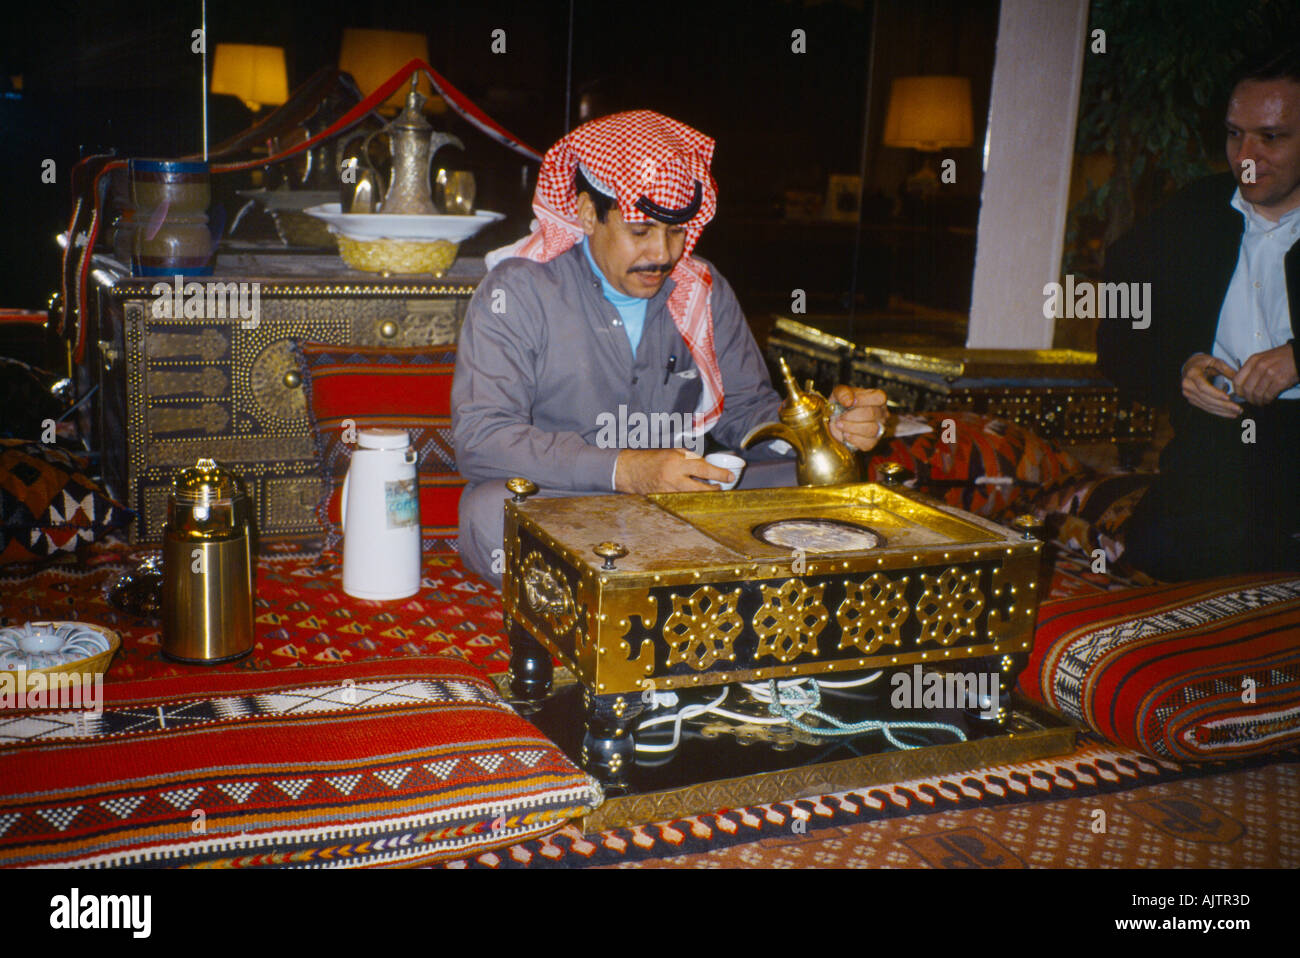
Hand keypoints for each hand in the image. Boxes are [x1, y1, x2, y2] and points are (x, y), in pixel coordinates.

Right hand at [614, 448, 733, 493]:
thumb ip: (690, 458)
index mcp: (676, 462)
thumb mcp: (673, 452)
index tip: (729, 476)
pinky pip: (682, 502)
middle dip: (714, 489)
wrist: (631, 470)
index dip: (719, 473)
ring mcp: (668, 492)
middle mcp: (673, 478)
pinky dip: (690, 500)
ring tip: (709, 491)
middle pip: (701, 488)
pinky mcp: (664, 500)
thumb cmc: (653, 458)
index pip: (703, 468)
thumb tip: (707, 466)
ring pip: (693, 498)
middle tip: (720, 487)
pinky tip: (694, 497)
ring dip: (703, 495)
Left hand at [828, 385, 889, 450]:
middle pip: (872, 414)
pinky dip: (853, 439)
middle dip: (851, 416)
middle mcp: (881, 413)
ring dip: (851, 427)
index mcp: (876, 398)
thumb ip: (843, 392)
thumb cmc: (841, 405)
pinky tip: (845, 434)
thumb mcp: (839, 393)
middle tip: (839, 417)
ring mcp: (879, 429)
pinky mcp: (872, 442)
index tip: (848, 403)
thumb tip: (849, 401)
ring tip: (840, 425)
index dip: (863, 400)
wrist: (835, 421)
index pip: (879, 397)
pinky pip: (867, 444)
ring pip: (871, 430)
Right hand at [1180, 352, 1243, 418]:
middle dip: (1223, 405)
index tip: (1228, 398)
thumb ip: (1225, 368)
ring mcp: (1189, 394)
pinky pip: (1206, 408)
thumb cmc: (1203, 363)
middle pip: (1206, 398)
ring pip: (1206, 405)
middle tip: (1238, 409)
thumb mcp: (1214, 361)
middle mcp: (1188, 386)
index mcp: (1192, 374)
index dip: (1215, 393)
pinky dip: (1218, 411)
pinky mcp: (1192, 400)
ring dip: (1222, 410)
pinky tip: (1229, 413)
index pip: (1203, 386)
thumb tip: (1238, 377)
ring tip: (1236, 412)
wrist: (1190, 367)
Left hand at [1233, 344, 1298, 405]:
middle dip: (1248, 398)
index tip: (1241, 395)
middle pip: (1246, 389)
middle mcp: (1260, 366)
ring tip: (1260, 402)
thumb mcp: (1261, 359)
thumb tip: (1240, 385)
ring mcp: (1270, 374)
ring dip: (1257, 401)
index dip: (1237, 391)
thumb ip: (1250, 370)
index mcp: (1253, 360)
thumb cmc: (1279, 358)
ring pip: (1257, 394)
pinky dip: (1266, 400)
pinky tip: (1268, 400)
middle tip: (1252, 401)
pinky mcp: (1280, 381)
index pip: (1237, 380)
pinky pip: (1268, 395)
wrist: (1298, 355)